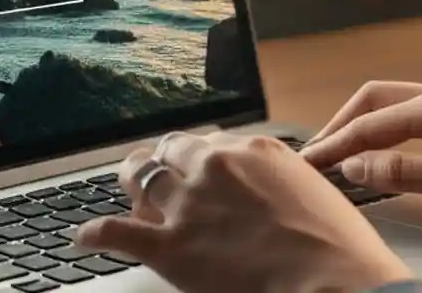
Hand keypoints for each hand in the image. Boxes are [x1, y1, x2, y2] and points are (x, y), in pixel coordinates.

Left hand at [75, 132, 411, 292]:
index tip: (198, 167)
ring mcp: (188, 205)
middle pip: (170, 151)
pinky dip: (95, 233)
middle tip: (158, 173)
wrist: (332, 283)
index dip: (200, 157)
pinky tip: (84, 237)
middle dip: (163, 162)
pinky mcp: (169, 246)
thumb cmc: (337, 249)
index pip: (211, 142)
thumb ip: (282, 183)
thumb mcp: (315, 193)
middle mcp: (215, 167)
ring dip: (130, 183)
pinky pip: (116, 232)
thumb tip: (272, 190)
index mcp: (254, 151)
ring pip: (139, 178)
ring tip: (124, 189)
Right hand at [302, 82, 421, 237]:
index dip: (336, 144)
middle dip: (343, 124)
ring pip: (397, 106)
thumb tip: (356, 166)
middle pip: (378, 100)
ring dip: (366, 125)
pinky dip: (390, 131)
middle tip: (316, 153)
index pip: (372, 122)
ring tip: (342, 150)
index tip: (308, 164)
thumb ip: (403, 172)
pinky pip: (417, 118)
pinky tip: (386, 150)